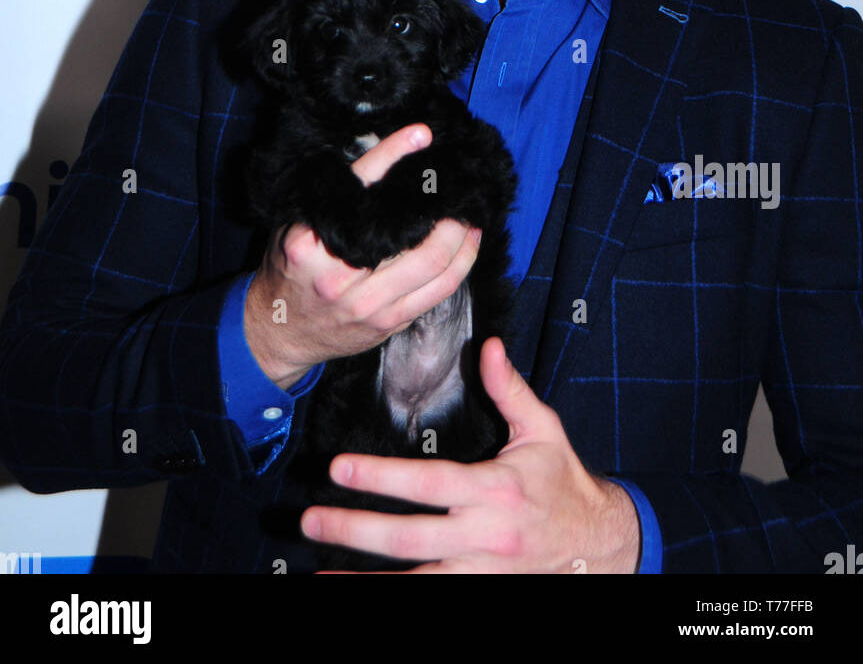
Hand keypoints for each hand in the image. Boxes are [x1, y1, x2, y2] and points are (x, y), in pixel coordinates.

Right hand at [245, 124, 481, 387]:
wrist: (279, 332)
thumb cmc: (289, 270)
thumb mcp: (295, 227)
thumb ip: (334, 200)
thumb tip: (383, 161)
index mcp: (308, 244)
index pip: (358, 188)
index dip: (392, 154)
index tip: (420, 133)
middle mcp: (338, 276)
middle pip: (410, 234)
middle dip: (442, 206)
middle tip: (455, 185)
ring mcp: (367, 304)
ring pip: (434, 265)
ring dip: (461, 235)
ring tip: (470, 214)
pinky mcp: (388, 323)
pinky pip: (439, 293)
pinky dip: (462, 264)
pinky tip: (469, 245)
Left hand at [300, 336, 640, 573]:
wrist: (600, 545)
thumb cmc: (564, 482)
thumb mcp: (544, 431)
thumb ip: (510, 391)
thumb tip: (488, 346)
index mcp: (497, 489)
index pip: (429, 483)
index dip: (381, 478)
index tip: (339, 469)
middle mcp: (486, 535)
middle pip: (411, 537)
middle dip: (356, 529)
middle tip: (311, 520)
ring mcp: (483, 573)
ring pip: (417, 581)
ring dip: (366, 579)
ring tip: (321, 572)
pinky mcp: (483, 594)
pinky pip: (435, 599)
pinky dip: (398, 597)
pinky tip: (362, 593)